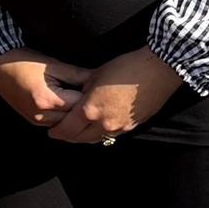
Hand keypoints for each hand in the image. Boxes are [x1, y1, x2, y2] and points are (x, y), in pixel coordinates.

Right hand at [0, 49, 88, 128]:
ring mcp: (36, 120)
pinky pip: (55, 123)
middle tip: (95, 98)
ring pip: (65, 124)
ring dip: (74, 115)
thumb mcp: (52, 65)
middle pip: (74, 119)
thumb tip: (96, 79)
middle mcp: (42, 115)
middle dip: (85, 108)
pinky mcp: (33, 120)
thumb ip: (76, 74)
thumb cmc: (25, 61)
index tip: (98, 90)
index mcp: (48, 100)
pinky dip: (64, 117)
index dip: (91, 97)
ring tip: (83, 101)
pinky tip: (69, 107)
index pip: (80, 106)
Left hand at [47, 47, 183, 144]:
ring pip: (96, 139)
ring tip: (77, 131)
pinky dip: (101, 133)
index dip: (57, 131)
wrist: (157, 71)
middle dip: (69, 137)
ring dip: (85, 137)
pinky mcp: (132, 127)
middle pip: (80, 139)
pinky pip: (111, 135)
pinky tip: (98, 126)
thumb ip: (83, 89)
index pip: (67, 129)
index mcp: (90, 111)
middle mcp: (103, 124)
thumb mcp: (95, 75)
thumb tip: (77, 96)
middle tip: (61, 133)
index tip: (51, 131)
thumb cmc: (125, 68)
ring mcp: (119, 128)